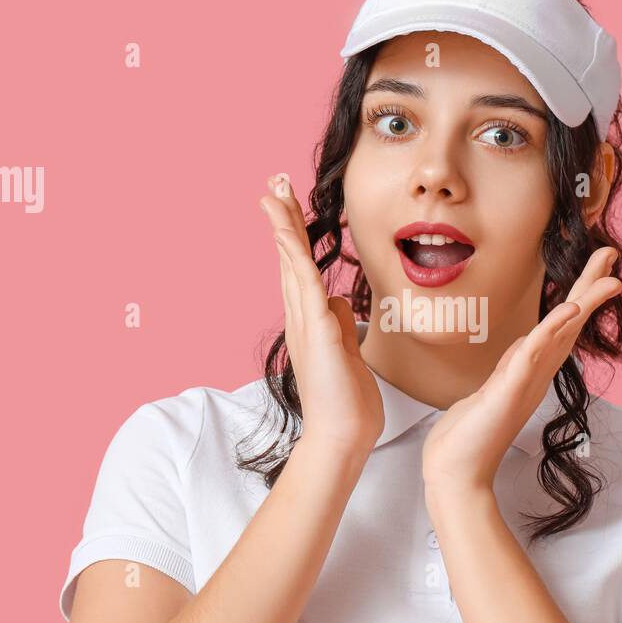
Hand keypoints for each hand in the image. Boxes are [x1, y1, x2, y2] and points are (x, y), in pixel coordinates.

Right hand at [259, 173, 383, 452]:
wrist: (342, 438)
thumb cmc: (348, 403)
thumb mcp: (348, 353)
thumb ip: (341, 325)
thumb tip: (339, 303)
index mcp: (311, 321)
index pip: (300, 268)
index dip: (293, 235)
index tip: (287, 204)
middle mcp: (302, 317)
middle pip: (288, 257)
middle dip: (282, 219)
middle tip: (273, 184)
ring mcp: (306, 323)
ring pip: (291, 263)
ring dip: (283, 226)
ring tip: (273, 192)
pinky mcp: (317, 331)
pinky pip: (304, 285)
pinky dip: (294, 256)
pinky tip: (286, 232)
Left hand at [421, 247, 621, 493]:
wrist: (456, 470)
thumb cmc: (471, 433)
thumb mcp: (495, 387)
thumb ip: (513, 364)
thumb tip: (527, 341)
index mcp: (533, 370)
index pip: (563, 325)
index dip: (581, 294)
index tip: (598, 266)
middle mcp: (537, 374)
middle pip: (572, 323)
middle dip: (591, 287)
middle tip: (612, 255)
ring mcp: (526, 382)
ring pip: (562, 334)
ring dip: (584, 303)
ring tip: (609, 279)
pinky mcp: (510, 390)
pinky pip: (533, 354)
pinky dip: (551, 331)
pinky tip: (568, 311)